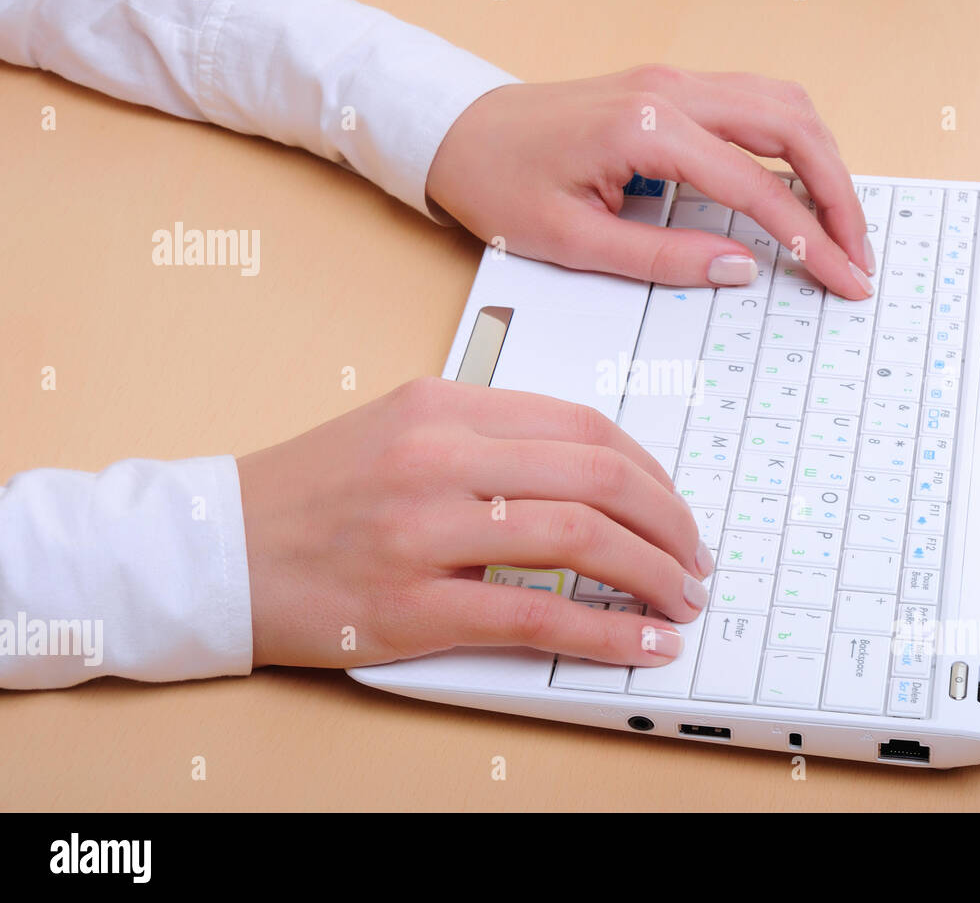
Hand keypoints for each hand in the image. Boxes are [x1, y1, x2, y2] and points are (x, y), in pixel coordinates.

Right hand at [237, 378, 711, 668]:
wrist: (217, 549)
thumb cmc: (311, 491)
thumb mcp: (400, 427)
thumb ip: (492, 437)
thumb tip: (595, 475)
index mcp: (443, 406)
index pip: (584, 425)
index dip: (651, 470)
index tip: (674, 505)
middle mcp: (438, 457)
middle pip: (599, 476)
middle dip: (671, 522)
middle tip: (695, 556)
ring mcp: (424, 531)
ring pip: (581, 539)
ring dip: (654, 574)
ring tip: (681, 598)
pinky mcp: (412, 606)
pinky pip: (536, 619)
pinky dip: (607, 632)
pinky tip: (643, 641)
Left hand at [425, 65, 873, 298]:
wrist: (457, 132)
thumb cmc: (499, 184)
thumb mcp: (573, 243)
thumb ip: (664, 258)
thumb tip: (742, 268)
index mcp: (645, 130)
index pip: (759, 187)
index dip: (811, 238)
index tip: (844, 277)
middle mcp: (670, 91)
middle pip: (793, 128)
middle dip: (840, 194)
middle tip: (857, 253)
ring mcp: (673, 80)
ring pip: (784, 104)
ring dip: (824, 161)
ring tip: (839, 222)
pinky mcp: (669, 86)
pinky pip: (756, 101)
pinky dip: (793, 140)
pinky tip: (800, 181)